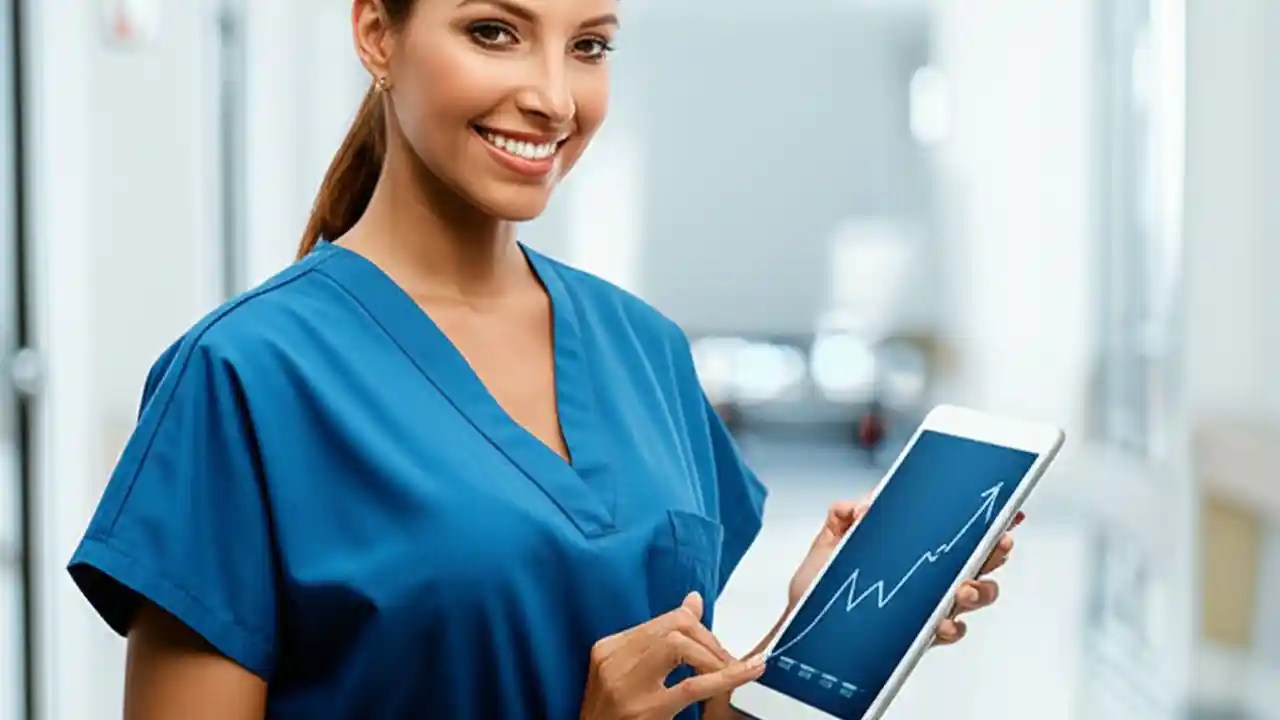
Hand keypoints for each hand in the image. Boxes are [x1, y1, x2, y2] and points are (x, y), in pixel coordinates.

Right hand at [580, 592, 765, 719]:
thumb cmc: (614, 716)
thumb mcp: (630, 673)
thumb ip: (660, 639)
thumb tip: (694, 600)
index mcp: (609, 648)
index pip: (666, 620)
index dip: (699, 629)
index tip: (714, 646)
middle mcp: (614, 660)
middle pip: (675, 627)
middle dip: (710, 640)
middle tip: (727, 661)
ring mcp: (628, 685)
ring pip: (681, 646)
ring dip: (714, 656)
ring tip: (729, 671)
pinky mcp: (646, 710)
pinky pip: (693, 685)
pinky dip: (727, 676)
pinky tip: (749, 671)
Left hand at [787, 498, 1024, 647]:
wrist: (802, 624)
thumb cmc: (820, 584)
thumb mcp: (830, 539)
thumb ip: (846, 514)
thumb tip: (867, 503)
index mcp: (913, 548)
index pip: (957, 531)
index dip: (987, 521)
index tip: (1007, 511)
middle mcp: (928, 577)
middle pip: (979, 562)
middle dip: (995, 552)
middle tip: (997, 545)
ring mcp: (927, 605)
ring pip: (975, 596)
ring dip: (978, 590)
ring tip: (963, 588)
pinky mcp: (918, 633)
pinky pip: (949, 631)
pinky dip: (951, 626)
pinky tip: (944, 622)